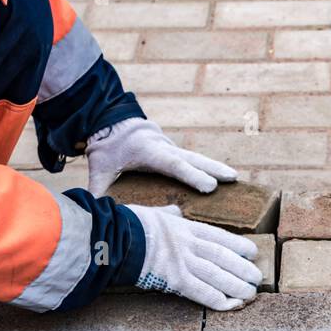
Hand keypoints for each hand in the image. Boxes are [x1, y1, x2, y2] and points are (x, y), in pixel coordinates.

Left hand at [87, 118, 236, 196]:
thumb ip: (97, 189)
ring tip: (234, 178)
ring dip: (214, 167)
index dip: (191, 176)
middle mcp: (163, 146)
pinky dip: (206, 167)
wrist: (109, 119)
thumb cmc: (105, 145)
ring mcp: (169, 146)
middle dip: (213, 169)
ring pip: (195, 157)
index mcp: (147, 150)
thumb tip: (95, 212)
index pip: (173, 164)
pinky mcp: (171, 150)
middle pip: (192, 158)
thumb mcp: (98, 166)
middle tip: (232, 178)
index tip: (210, 187)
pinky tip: (220, 177)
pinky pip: (191, 159)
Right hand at [127, 204, 260, 311]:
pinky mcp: (175, 279)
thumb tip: (174, 210)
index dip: (238, 245)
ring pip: (218, 275)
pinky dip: (218, 300)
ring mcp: (183, 261)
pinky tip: (232, 305)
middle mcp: (188, 243)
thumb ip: (168, 213)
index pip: (218, 236)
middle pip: (223, 257)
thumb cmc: (128, 223)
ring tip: (251, 294)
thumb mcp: (153, 211)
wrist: (115, 235)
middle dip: (243, 268)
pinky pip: (202, 292)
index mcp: (184, 226)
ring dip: (237, 286)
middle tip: (258, 278)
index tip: (252, 252)